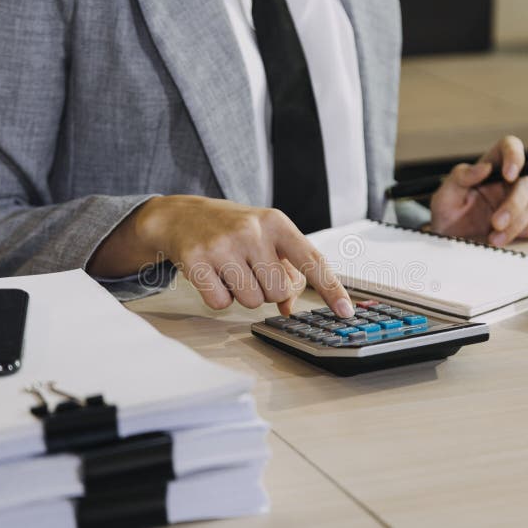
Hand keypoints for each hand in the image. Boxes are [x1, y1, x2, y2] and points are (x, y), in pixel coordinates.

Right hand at [88, 195, 353, 317]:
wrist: (181, 215)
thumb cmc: (231, 229)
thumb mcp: (264, 237)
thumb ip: (284, 269)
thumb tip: (291, 307)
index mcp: (276, 222)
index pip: (312, 260)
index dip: (332, 288)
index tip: (346, 311)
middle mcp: (252, 230)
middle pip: (278, 291)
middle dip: (267, 290)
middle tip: (251, 271)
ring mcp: (223, 245)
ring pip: (251, 301)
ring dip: (242, 295)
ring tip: (230, 271)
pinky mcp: (197, 260)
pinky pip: (221, 304)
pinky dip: (218, 297)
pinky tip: (212, 276)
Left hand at [429, 136, 527, 245]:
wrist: (448, 241)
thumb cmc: (446, 214)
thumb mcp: (444, 195)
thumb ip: (460, 178)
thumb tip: (485, 168)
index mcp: (490, 168)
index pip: (508, 147)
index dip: (514, 155)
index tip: (509, 174)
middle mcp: (508, 183)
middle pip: (525, 184)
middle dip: (513, 206)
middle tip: (495, 223)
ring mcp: (519, 202)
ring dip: (517, 225)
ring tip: (494, 239)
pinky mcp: (527, 222)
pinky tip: (514, 239)